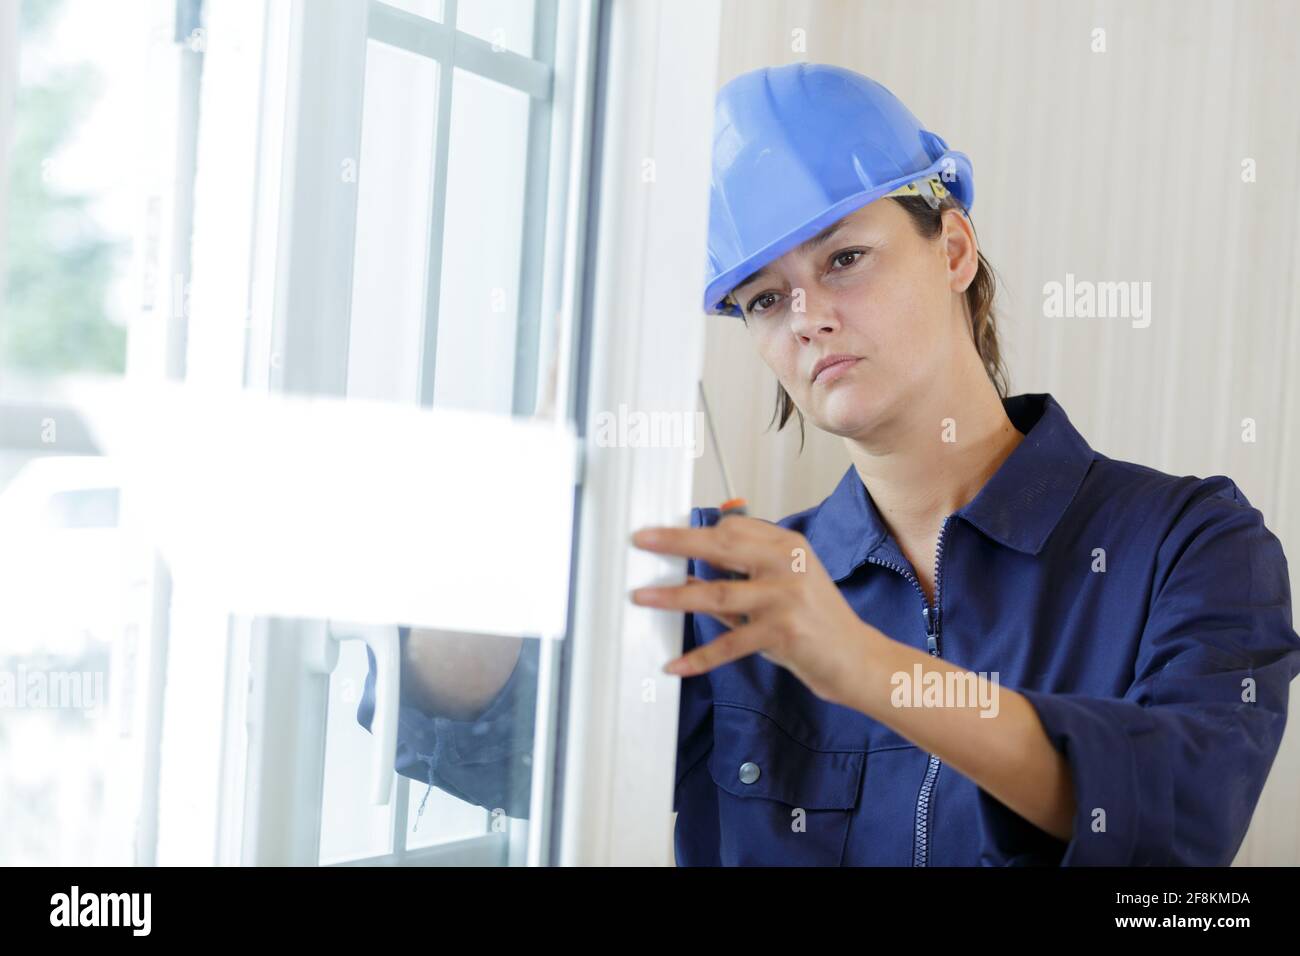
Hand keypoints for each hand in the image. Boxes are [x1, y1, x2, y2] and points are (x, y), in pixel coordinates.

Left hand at [629, 515, 878, 704]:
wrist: (858, 659)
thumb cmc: (817, 623)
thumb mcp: (782, 590)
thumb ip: (736, 582)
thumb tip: (686, 577)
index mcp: (788, 545)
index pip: (733, 528)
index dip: (696, 531)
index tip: (663, 534)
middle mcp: (787, 564)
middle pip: (721, 546)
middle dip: (676, 542)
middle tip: (641, 540)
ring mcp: (786, 597)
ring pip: (718, 593)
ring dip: (675, 597)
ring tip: (642, 597)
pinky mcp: (783, 632)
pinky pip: (730, 644)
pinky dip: (700, 657)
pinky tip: (676, 665)